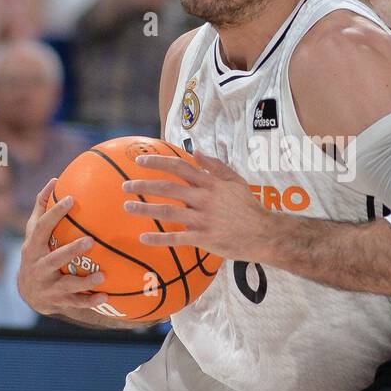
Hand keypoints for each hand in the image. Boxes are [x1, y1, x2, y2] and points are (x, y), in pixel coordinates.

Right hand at [17, 179, 112, 319]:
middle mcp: (39, 267)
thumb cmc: (36, 252)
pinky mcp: (58, 301)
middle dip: (71, 251)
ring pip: (67, 285)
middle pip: (54, 259)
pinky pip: (76, 302)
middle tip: (90, 240)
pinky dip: (90, 301)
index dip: (54, 213)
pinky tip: (106, 297)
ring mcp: (49, 286)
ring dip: (85, 281)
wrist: (28, 292)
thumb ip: (42, 207)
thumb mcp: (34, 232)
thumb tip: (54, 180)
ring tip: (102, 275)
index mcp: (33, 247)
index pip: (42, 227)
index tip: (70, 199)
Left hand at [121, 152, 273, 260]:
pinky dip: (159, 238)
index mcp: (211, 183)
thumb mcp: (236, 181)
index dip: (158, 162)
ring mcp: (203, 219)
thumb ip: (215, 166)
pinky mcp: (204, 238)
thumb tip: (195, 152)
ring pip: (168, 212)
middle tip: (125, 186)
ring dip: (145, 209)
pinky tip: (143, 237)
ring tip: (127, 207)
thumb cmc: (249, 207)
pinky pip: (177, 238)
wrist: (264, 233)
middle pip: (168, 188)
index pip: (180, 167)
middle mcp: (204, 198)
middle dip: (144, 186)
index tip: (140, 160)